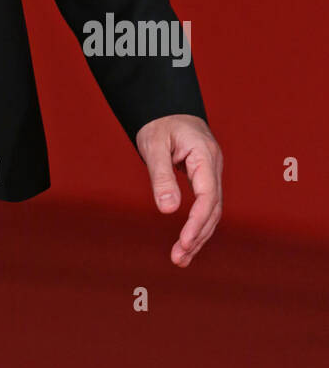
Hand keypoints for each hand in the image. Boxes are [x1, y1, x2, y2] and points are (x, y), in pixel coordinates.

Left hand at [135, 114, 221, 266]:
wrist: (166, 108)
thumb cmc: (159, 123)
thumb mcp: (154, 145)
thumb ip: (161, 176)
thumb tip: (168, 211)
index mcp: (205, 155)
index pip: (207, 195)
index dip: (197, 222)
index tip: (184, 242)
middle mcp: (214, 166)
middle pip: (212, 208)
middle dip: (198, 236)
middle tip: (178, 259)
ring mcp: (212, 173)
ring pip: (211, 211)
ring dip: (199, 236)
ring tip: (181, 259)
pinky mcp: (205, 178)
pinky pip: (206, 206)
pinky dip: (198, 225)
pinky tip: (188, 243)